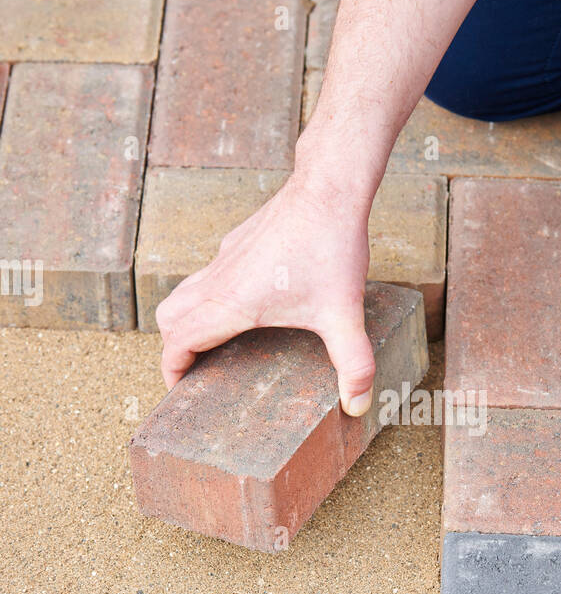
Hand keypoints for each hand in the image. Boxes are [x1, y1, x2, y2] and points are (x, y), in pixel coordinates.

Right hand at [155, 174, 375, 415]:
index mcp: (231, 303)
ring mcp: (226, 257)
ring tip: (216, 344)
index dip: (171, 370)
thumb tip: (359, 405)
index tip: (179, 391)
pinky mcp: (239, 242)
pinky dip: (211, 296)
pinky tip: (249, 304)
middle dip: (174, 347)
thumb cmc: (331, 246)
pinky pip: (210, 274)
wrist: (328, 187)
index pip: (177, 341)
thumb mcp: (344, 313)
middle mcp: (219, 279)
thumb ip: (354, 364)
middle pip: (169, 318)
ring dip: (189, 320)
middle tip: (196, 371)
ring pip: (185, 292)